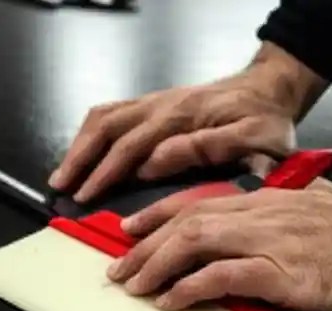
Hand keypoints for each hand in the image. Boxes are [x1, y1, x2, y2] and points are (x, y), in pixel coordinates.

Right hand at [48, 42, 327, 202]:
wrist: (270, 89)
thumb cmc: (267, 122)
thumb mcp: (256, 139)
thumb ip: (209, 148)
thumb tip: (156, 161)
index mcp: (185, 117)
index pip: (136, 145)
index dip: (111, 172)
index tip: (93, 198)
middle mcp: (163, 106)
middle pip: (111, 129)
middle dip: (84, 162)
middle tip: (66, 192)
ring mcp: (155, 102)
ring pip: (104, 119)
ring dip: (79, 148)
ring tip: (61, 178)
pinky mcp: (152, 103)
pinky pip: (111, 113)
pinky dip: (89, 135)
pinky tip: (79, 156)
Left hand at [107, 186, 331, 310]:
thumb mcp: (319, 207)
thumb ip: (284, 211)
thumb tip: (259, 222)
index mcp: (269, 198)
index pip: (200, 200)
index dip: (157, 213)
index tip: (129, 229)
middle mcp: (262, 214)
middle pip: (187, 221)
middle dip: (145, 247)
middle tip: (118, 269)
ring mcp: (270, 241)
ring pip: (195, 242)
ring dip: (156, 266)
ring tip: (134, 288)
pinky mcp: (283, 273)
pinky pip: (223, 276)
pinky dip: (190, 288)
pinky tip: (172, 301)